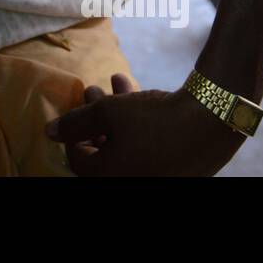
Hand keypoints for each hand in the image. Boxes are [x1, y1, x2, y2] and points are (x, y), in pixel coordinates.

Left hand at [46, 74, 245, 175]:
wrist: (213, 120)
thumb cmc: (153, 118)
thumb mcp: (107, 113)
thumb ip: (74, 123)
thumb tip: (49, 132)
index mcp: (110, 179)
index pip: (78, 161)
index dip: (72, 132)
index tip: (77, 109)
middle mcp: (131, 183)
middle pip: (103, 151)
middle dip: (95, 117)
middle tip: (93, 90)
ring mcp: (156, 178)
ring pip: (126, 144)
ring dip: (116, 111)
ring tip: (113, 80)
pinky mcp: (175, 170)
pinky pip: (147, 146)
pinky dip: (138, 121)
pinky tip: (133, 87)